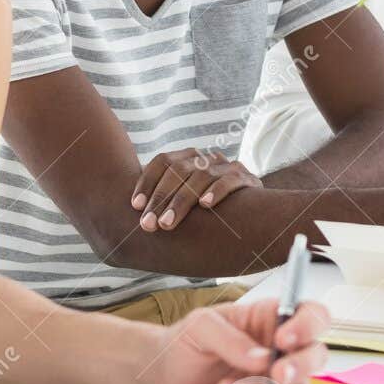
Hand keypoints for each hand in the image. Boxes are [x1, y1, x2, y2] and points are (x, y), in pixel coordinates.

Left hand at [131, 148, 262, 230]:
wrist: (252, 207)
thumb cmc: (207, 204)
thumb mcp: (185, 197)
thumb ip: (164, 199)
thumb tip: (130, 213)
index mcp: (188, 158)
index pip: (163, 161)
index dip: (147, 181)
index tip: (135, 206)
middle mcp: (206, 159)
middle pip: (178, 170)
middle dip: (160, 199)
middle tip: (148, 225)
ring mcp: (226, 167)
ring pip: (200, 177)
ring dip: (181, 202)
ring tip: (167, 224)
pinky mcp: (246, 178)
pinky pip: (229, 181)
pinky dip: (216, 191)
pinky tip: (204, 206)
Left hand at [152, 297, 328, 383]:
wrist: (164, 381)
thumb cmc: (183, 344)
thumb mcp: (199, 327)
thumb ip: (230, 338)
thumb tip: (261, 357)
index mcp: (270, 320)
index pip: (312, 315)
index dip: (308, 326)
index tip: (283, 339)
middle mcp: (281, 352)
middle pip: (318, 357)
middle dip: (300, 368)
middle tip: (274, 375)